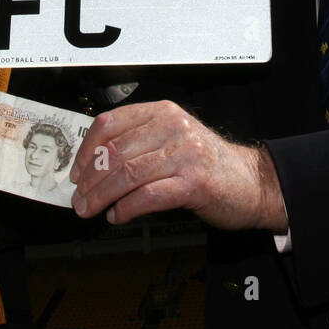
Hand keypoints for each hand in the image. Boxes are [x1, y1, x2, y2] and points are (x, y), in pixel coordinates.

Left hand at [68, 100, 286, 231]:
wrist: (251, 182)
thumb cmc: (207, 164)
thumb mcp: (172, 139)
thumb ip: (139, 143)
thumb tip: (93, 165)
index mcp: (163, 112)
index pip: (110, 123)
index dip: (86, 150)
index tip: (76, 171)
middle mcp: (173, 127)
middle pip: (115, 152)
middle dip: (90, 180)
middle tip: (79, 199)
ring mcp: (185, 154)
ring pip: (127, 174)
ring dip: (101, 197)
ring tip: (91, 210)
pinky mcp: (194, 183)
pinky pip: (148, 196)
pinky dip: (126, 209)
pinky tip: (118, 216)